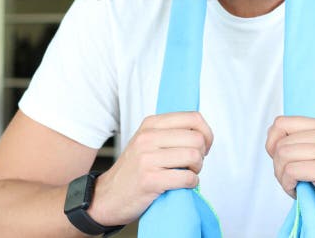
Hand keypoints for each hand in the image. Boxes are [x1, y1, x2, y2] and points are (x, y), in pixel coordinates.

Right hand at [87, 111, 213, 226]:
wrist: (108, 196)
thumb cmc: (134, 170)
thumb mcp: (147, 142)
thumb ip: (170, 132)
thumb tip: (203, 132)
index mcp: (151, 124)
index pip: (193, 118)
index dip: (207, 134)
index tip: (204, 146)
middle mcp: (148, 137)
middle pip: (197, 139)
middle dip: (201, 155)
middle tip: (192, 164)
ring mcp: (147, 158)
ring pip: (193, 157)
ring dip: (197, 169)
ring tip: (186, 174)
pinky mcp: (150, 180)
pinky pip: (186, 178)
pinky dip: (191, 184)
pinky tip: (181, 185)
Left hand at [265, 116, 314, 234]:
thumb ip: (296, 142)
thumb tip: (270, 138)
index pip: (281, 123)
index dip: (273, 143)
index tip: (282, 160)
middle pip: (280, 142)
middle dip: (277, 165)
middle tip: (291, 179)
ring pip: (283, 155)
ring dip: (282, 176)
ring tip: (296, 185)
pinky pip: (291, 171)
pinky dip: (288, 185)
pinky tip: (300, 191)